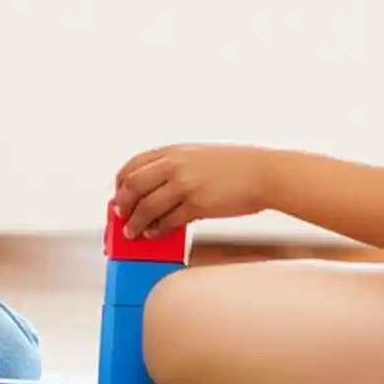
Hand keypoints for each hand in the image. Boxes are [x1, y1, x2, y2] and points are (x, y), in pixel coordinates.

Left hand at [112, 144, 274, 239]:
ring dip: (135, 223)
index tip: (118, 196)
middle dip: (122, 204)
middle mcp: (176, 164)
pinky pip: (168, 221)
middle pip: (133, 185)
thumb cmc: (235, 167)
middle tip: (120, 216)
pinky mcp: (198, 204)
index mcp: (174, 150)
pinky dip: (157, 230)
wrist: (264, 173)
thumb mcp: (198, 156)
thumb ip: (174, 168)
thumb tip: (153, 190)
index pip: (133, 165)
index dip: (121, 184)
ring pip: (147, 206)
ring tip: (132, 233)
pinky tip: (155, 234)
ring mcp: (186, 183)